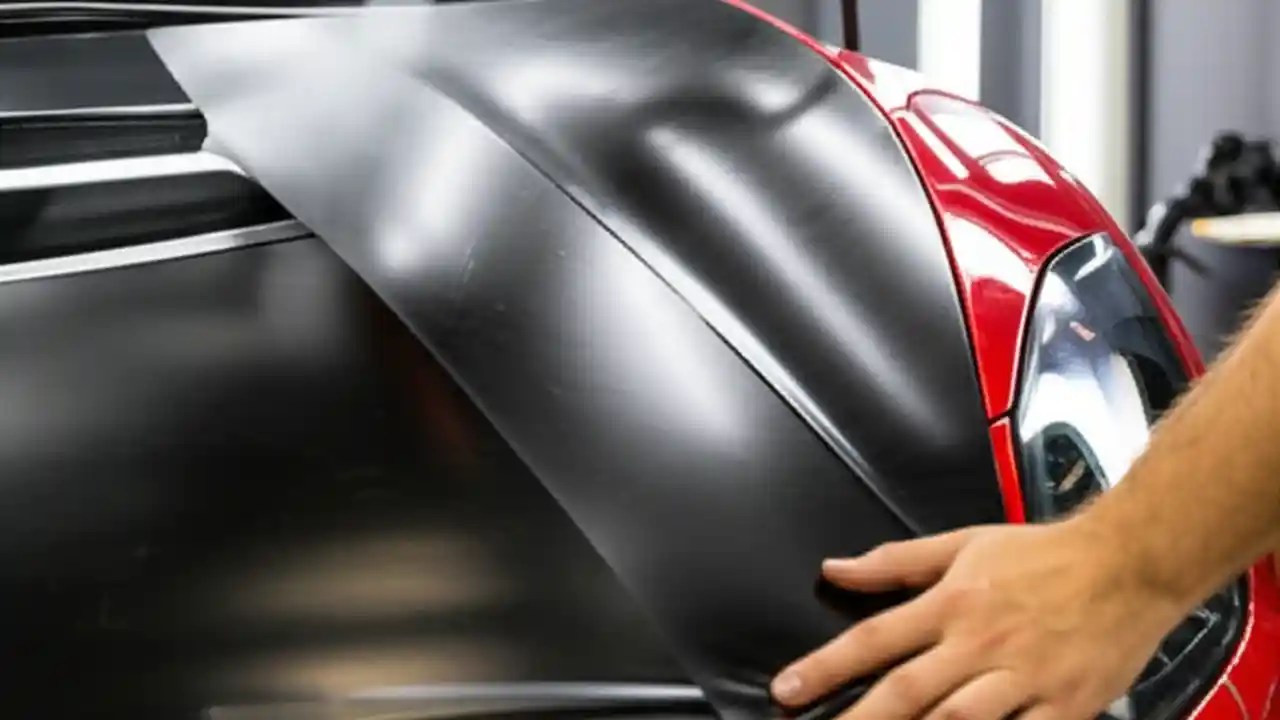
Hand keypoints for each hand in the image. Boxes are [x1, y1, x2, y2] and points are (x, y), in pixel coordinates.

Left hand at [770, 521, 1189, 719]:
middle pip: (908, 691)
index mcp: (952, 603)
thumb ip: (895, 563)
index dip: (826, 666)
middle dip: (860, 718)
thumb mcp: (962, 544)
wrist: (1130, 560)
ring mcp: (1024, 677)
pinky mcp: (1065, 706)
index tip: (788, 688)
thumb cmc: (1045, 553)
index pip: (875, 638)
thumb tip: (836, 569)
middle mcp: (981, 642)